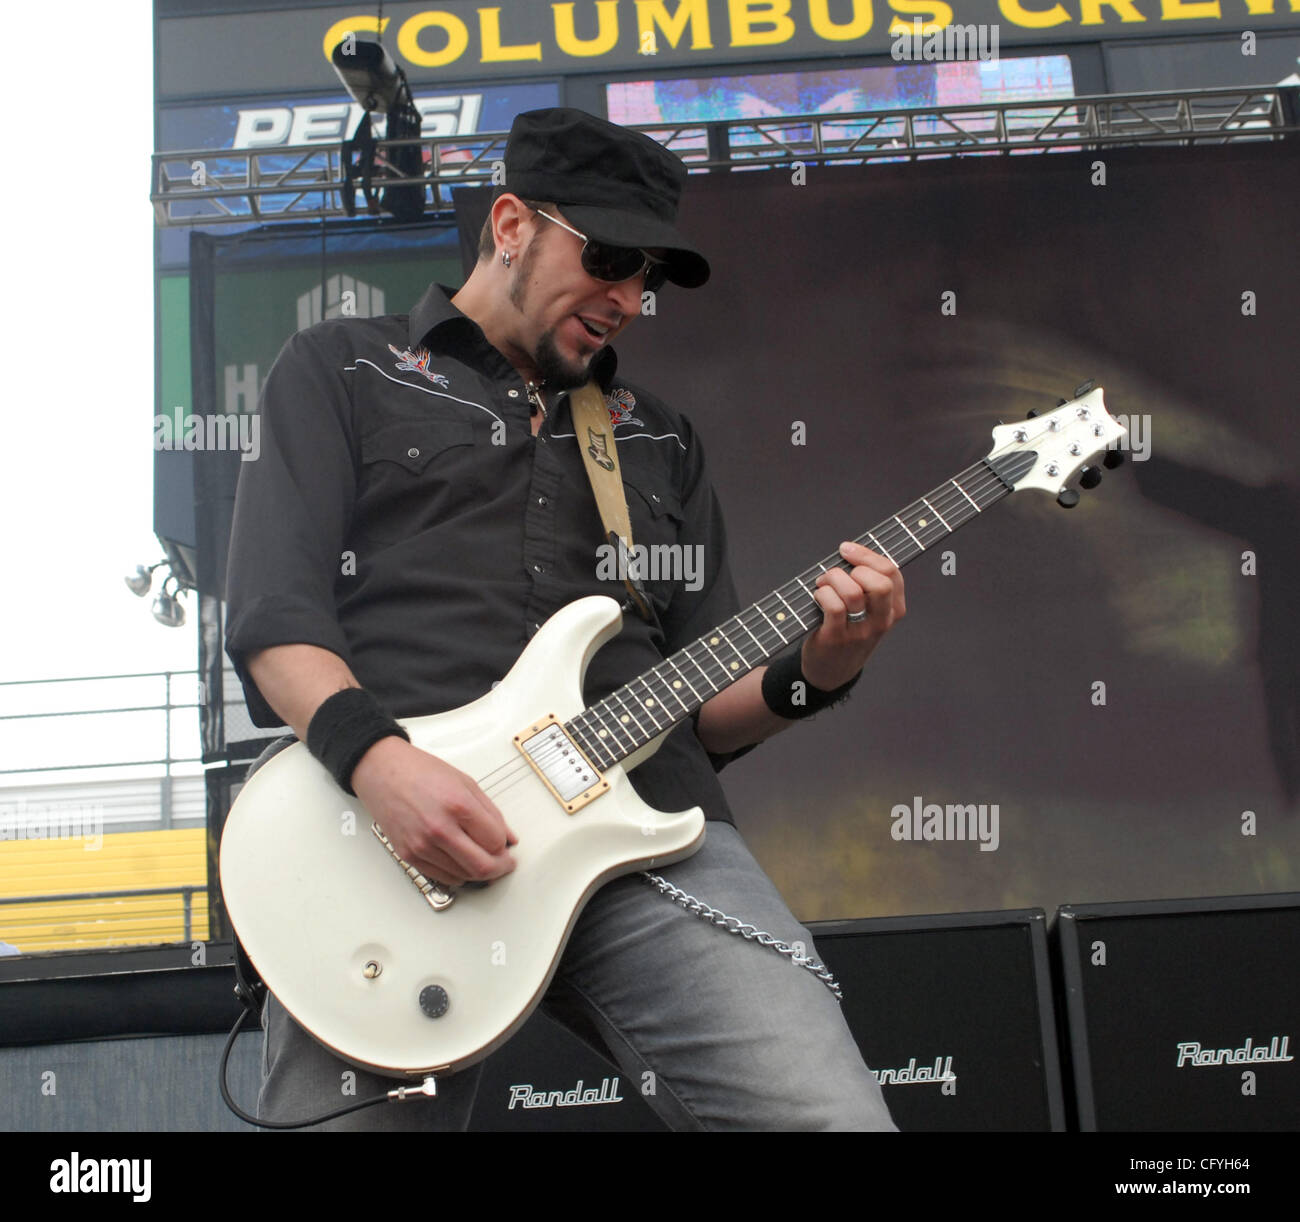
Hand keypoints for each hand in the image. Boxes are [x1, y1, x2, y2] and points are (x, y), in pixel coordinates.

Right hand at [350, 736, 516, 888]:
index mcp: (458, 805)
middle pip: (482, 866)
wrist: (383, 771)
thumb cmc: (420, 772)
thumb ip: (492, 813)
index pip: (495, 842)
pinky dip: (458, 874)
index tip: (507, 846)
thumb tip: (509, 838)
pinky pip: (443, 877)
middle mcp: (439, 828)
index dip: (506, 847)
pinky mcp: (409, 855)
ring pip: (464, 876)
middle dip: (500, 868)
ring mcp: (422, 845)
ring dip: (479, 872)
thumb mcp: (465, 783)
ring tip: (482, 859)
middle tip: (504, 864)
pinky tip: (461, 861)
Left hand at [800, 541, 905, 690]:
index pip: (891, 573)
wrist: (832, 671)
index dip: (867, 554)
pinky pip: (833, 607)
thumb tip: (849, 552)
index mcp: (894, 610)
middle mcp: (881, 621)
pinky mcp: (837, 638)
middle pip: (881, 583)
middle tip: (839, 572)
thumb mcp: (870, 612)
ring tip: (823, 583)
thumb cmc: (848, 631)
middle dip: (855, 567)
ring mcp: (860, 632)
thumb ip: (868, 585)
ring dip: (833, 579)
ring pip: (853, 592)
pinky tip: (817, 596)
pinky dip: (822, 594)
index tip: (847, 549)